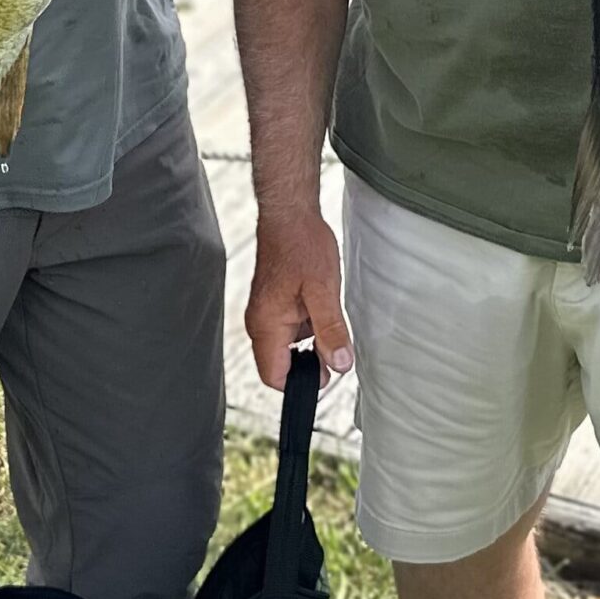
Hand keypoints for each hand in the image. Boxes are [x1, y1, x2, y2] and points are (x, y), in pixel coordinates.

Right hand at [246, 206, 353, 389]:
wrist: (290, 215)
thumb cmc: (302, 245)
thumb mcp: (324, 290)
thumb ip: (331, 331)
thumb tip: (340, 365)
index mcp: (266, 325)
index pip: (274, 377)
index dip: (301, 383)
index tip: (326, 374)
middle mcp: (259, 323)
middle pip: (280, 366)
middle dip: (308, 364)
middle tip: (334, 346)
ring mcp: (264, 314)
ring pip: (287, 348)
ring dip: (309, 344)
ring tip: (328, 320)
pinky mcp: (272, 304)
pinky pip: (289, 330)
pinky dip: (307, 328)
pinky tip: (321, 309)